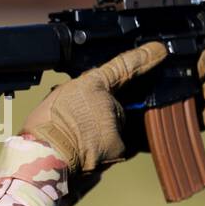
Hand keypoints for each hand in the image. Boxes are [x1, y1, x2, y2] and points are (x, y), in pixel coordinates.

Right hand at [21, 41, 167, 174]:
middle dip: (101, 114)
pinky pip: (116, 146)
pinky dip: (104, 151)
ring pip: (115, 127)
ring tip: (75, 140)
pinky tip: (85, 152)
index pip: (123, 66)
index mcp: (93, 84)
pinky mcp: (120, 147)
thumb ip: (79, 93)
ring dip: (101, 133)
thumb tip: (88, 100)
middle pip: (115, 106)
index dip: (144, 56)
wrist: (46, 155)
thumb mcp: (57, 97)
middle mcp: (109, 101)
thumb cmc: (45, 128)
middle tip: (76, 125)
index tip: (160, 50)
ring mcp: (117, 124)